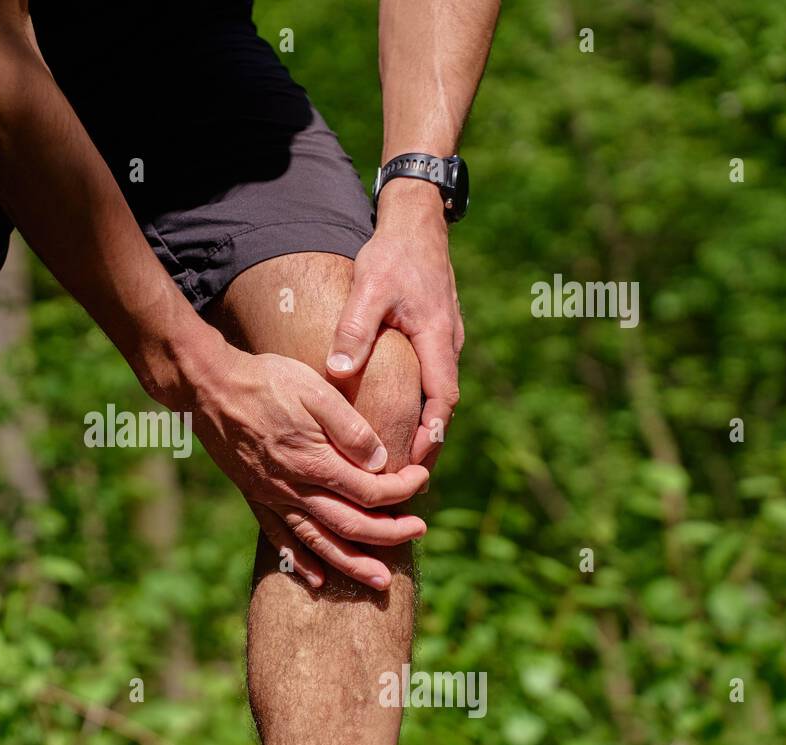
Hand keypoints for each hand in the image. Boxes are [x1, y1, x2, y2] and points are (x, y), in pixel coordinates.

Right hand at [188, 340, 428, 589]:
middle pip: (351, 524)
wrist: (209, 387)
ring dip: (351, 564)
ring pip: (318, 542)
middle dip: (390, 534)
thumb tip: (381, 461)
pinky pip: (279, 539)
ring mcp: (272, 497)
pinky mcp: (254, 497)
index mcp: (315, 460)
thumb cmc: (266, 381)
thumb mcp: (315, 390)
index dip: (402, 490)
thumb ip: (350, 428)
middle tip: (418, 532)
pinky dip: (300, 562)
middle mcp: (294, 487)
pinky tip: (317, 579)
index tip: (421, 480)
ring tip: (379, 581)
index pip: (370, 490)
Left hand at [326, 181, 463, 469]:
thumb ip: (354, 329)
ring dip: (424, 428)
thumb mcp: (369, 288)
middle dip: (427, 444)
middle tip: (406, 481)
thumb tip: (339, 371)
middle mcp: (446, 345)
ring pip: (437, 395)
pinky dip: (420, 406)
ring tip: (401, 464)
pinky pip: (431, 380)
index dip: (429, 436)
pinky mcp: (433, 337)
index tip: (413, 466)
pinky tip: (398, 423)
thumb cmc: (392, 254)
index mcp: (436, 339)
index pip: (441, 400)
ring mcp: (443, 341)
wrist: (416, 222)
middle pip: (442, 407)